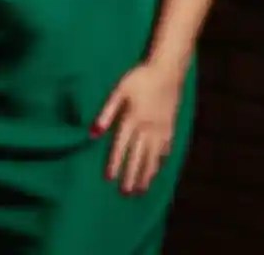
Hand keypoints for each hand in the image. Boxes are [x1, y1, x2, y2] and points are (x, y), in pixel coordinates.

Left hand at [92, 62, 183, 194]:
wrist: (168, 70)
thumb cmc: (139, 77)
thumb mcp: (119, 90)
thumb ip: (106, 112)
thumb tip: (93, 132)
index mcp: (133, 119)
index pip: (121, 146)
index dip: (115, 163)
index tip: (109, 179)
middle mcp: (148, 128)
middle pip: (138, 156)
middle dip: (131, 175)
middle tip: (125, 193)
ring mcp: (161, 129)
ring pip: (153, 156)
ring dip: (146, 174)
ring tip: (141, 189)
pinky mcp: (171, 126)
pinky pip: (166, 148)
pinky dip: (160, 161)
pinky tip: (157, 169)